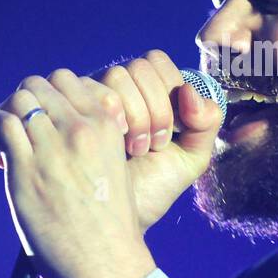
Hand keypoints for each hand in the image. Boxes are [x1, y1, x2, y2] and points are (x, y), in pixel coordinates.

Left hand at [0, 69, 157, 277]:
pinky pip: (0, 125)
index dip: (48, 94)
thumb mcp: (114, 166)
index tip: (42, 117)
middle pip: (39, 84)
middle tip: (19, 128)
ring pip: (18, 99)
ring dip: (5, 112)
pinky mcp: (26, 168)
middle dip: (24, 100)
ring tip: (2, 138)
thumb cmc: (110, 224)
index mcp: (107, 125)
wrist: (107, 262)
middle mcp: (80, 129)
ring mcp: (52, 147)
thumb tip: (49, 127)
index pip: (67, 80)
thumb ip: (89, 141)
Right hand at [92, 50, 223, 232]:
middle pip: (139, 66)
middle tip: (154, 144)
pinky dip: (111, 117)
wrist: (118, 216)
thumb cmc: (153, 186)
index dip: (169, 92)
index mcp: (150, 91)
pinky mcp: (71, 108)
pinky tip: (114, 146)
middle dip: (154, 108)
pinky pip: (91, 91)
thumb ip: (206, 124)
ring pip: (116, 75)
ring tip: (135, 149)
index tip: (172, 131)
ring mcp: (94, 96)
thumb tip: (189, 91)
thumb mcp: (190, 158)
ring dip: (133, 114)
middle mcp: (120, 88)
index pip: (158, 62)